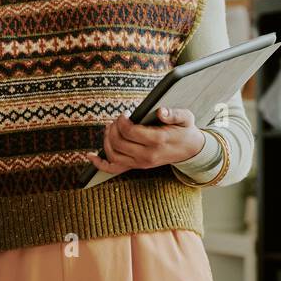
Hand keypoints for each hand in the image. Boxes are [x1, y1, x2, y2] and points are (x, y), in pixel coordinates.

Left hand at [86, 106, 205, 175]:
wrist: (190, 150)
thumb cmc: (185, 130)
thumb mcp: (185, 118)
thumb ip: (174, 114)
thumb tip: (161, 111)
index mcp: (158, 140)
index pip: (130, 132)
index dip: (122, 121)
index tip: (124, 113)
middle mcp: (147, 155)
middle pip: (118, 143)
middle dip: (113, 128)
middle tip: (117, 120)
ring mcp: (141, 163)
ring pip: (113, 155)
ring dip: (106, 140)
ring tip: (110, 128)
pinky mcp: (136, 166)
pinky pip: (114, 169)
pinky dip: (100, 164)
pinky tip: (90, 156)